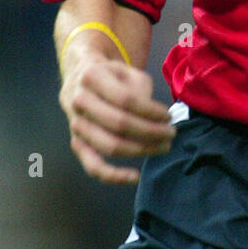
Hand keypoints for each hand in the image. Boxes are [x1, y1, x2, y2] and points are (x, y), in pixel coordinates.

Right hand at [59, 55, 175, 183]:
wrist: (81, 80)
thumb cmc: (112, 77)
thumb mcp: (128, 72)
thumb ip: (140, 90)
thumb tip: (154, 118)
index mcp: (92, 76)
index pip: (126, 99)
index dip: (151, 111)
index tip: (168, 116)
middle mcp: (79, 101)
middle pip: (119, 124)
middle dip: (151, 132)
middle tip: (171, 133)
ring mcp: (76, 124)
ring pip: (109, 146)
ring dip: (141, 150)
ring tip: (163, 146)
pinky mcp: (77, 143)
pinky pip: (93, 166)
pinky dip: (113, 176)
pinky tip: (135, 176)